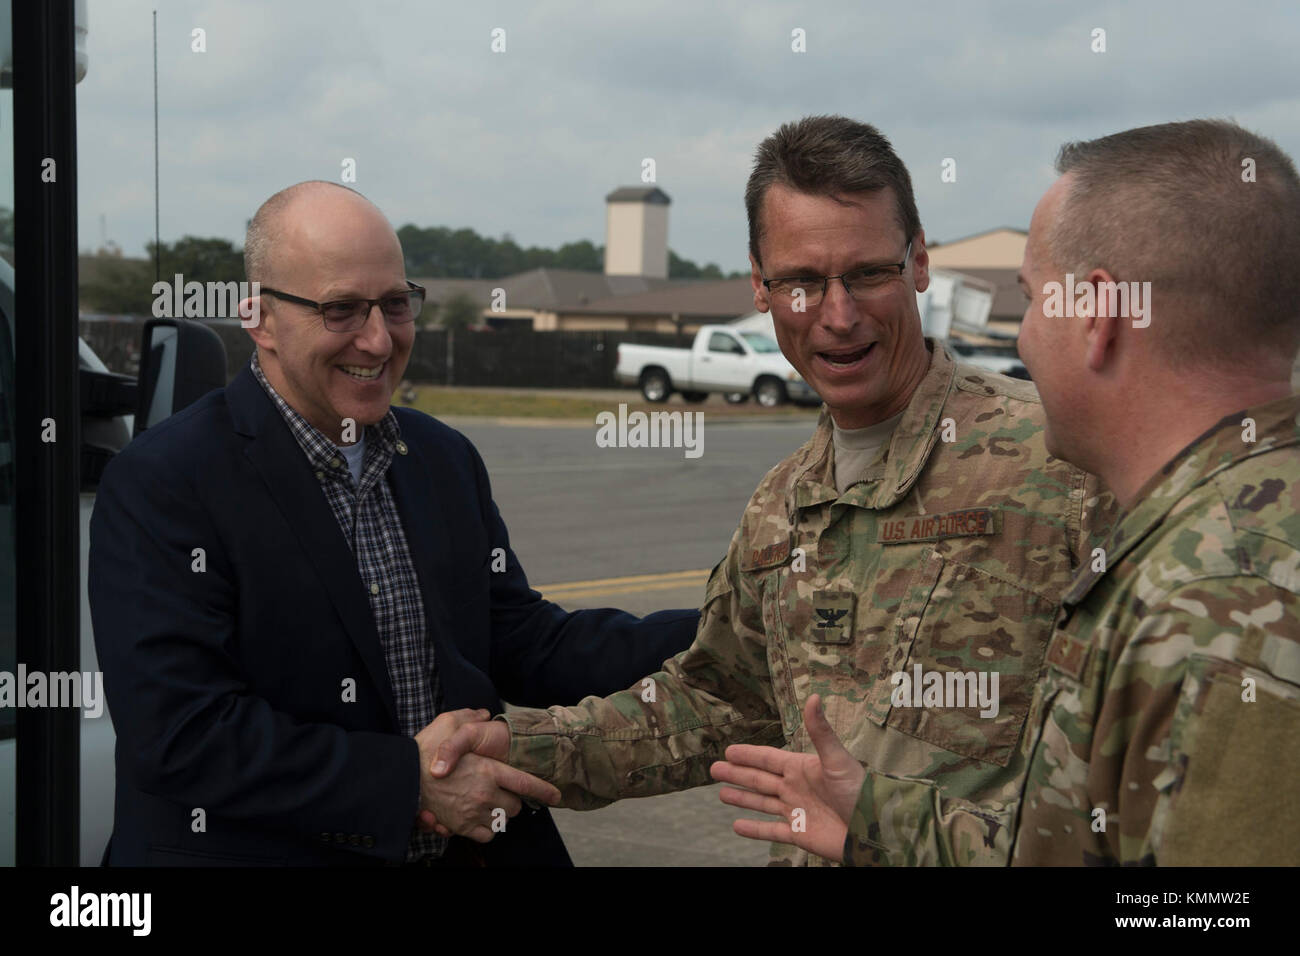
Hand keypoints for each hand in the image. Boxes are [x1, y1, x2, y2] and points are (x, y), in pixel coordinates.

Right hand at [414, 712, 557, 842]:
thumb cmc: (424, 749)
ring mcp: (473, 812)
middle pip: (515, 806)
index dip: (544, 791)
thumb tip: (483, 713)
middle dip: (513, 801)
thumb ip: (469, 717)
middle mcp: (485, 794)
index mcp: (488, 770)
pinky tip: (481, 819)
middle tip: (502, 793)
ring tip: (490, 806)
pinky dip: (487, 829)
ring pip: (502, 821)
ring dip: (500, 815)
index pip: (526, 784)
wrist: (401, 777)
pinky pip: (486, 834)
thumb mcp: (447, 722)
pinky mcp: (461, 826)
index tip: (556, 795)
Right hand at [709, 694, 864, 861]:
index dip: (748, 755)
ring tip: (721, 794)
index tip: (728, 750)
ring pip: (761, 803)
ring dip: (742, 798)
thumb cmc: (859, 791)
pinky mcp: (799, 834)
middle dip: (737, 774)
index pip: (768, 758)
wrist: (873, 828)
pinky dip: (754, 830)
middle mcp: (795, 788)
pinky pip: (771, 832)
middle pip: (759, 779)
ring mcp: (796, 812)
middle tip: (714, 769)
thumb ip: (821, 731)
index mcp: (801, 768)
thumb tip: (813, 697)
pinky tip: (737, 827)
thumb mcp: (837, 759)